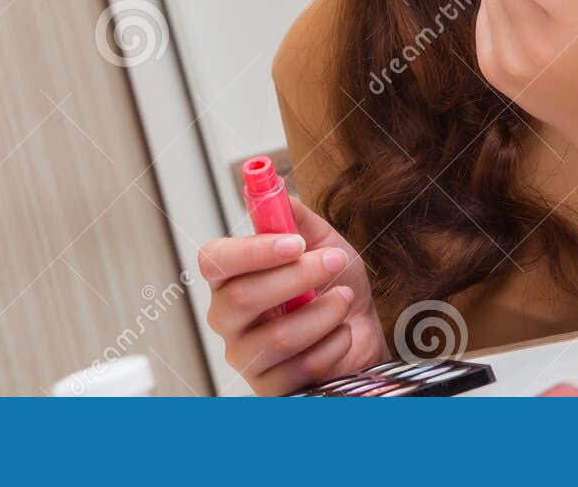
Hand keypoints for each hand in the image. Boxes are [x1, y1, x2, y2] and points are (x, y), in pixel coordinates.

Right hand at [197, 196, 387, 394]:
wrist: (363, 330)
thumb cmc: (334, 285)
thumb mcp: (322, 240)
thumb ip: (294, 215)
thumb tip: (274, 188)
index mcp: (230, 277)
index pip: (214, 261)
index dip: (251, 251)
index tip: (294, 242)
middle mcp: (227, 317)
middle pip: (241, 298)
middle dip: (298, 278)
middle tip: (333, 263)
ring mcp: (245, 356)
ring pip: (277, 336)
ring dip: (323, 313)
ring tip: (344, 299)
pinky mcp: (269, 388)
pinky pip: (299, 367)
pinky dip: (332, 345)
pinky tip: (341, 334)